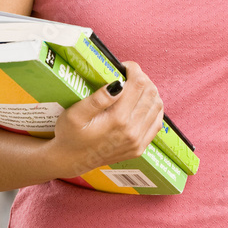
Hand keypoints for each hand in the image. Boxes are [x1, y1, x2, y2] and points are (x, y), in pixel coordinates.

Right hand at [47, 60, 164, 178]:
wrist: (71, 160)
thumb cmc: (69, 135)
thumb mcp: (75, 114)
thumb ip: (97, 99)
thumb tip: (118, 83)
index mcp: (117, 119)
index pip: (138, 84)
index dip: (134, 69)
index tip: (123, 66)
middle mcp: (132, 131)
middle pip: (151, 93)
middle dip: (142, 78)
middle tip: (128, 75)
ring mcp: (138, 141)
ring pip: (157, 106)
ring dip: (149, 91)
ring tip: (134, 87)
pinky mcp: (140, 148)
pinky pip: (157, 122)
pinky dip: (154, 108)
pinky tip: (142, 103)